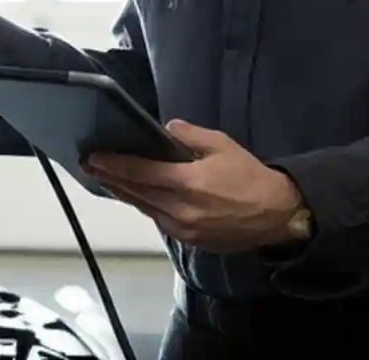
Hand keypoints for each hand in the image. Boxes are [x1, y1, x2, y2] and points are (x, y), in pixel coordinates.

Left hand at [84, 119, 304, 253]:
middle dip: (112, 179)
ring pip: (145, 208)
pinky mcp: (190, 240)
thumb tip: (167, 129)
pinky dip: (146, 206)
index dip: (115, 165)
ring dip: (125, 194)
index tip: (95, 157)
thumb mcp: (223, 145)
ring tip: (107, 179)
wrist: (276, 214)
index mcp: (189, 183)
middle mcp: (181, 209)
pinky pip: (160, 220)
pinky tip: (137, 196)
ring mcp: (184, 228)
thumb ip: (191, 135)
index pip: (141, 173)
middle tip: (92, 166)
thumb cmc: (250, 176)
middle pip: (136, 193)